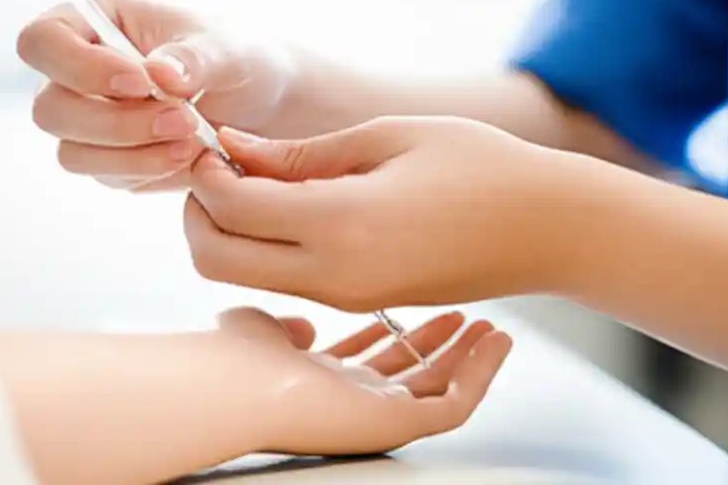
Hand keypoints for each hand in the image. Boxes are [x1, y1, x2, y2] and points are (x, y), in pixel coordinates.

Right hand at [17, 0, 294, 191]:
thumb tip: (158, 73)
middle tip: (183, 119)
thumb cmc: (236, 59)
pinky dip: (151, 170)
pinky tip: (192, 156)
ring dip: (134, 153)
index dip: (79, 67)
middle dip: (117, 122)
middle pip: (50, 109)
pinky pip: (109, 176)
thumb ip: (194, 57)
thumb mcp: (228, 48)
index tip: (141, 81)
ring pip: (72, 153)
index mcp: (93, 22)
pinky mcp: (109, 161)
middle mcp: (77, 74)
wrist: (262, 106)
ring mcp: (87, 122)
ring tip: (194, 140)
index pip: (41, 41)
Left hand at [185, 117, 582, 310]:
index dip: (204, 171)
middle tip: (216, 171)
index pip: (230, 205)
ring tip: (255, 181)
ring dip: (229, 232)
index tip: (211, 141)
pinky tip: (291, 206)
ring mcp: (347, 296)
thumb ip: (302, 151)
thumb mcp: (389, 137)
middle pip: (216, 260)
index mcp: (341, 221)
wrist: (547, 229)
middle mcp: (334, 272)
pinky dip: (266, 248)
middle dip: (197, 214)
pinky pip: (287, 281)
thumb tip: (233, 149)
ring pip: (245, 276)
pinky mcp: (361, 303)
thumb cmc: (480, 166)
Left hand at [216, 307, 511, 455]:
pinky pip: (454, 406)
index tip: (421, 303)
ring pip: (438, 390)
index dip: (400, 332)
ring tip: (493, 326)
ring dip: (468, 358)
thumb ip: (279, 322)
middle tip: (469, 315)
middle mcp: (352, 400)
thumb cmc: (232, 360)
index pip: (371, 360)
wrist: (234, 386)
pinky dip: (480, 376)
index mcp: (321, 379)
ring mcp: (376, 415)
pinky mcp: (395, 424)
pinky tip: (495, 344)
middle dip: (442, 343)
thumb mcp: (257, 324)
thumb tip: (303, 325)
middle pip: (411, 375)